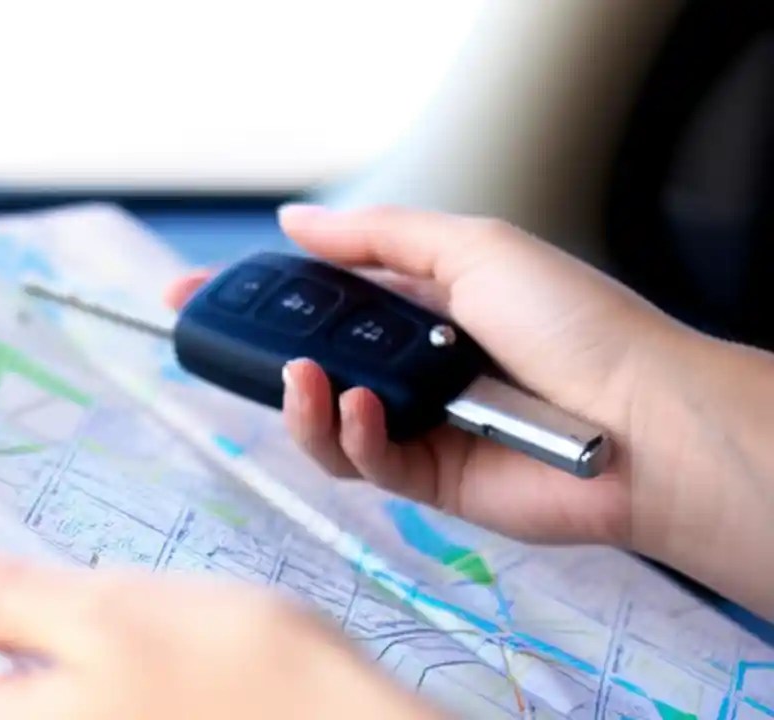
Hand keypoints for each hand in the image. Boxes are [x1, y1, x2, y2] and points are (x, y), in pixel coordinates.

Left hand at [0, 544, 445, 719]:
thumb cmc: (237, 670)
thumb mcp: (109, 610)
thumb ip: (3, 597)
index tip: (8, 574)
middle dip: (23, 634)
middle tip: (101, 603)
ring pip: (48, 703)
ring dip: (74, 660)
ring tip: (148, 634)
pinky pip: (97, 715)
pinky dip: (113, 686)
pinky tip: (171, 671)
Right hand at [166, 205, 773, 618]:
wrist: (640, 420)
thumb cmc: (572, 324)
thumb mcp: (471, 247)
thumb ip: (376, 238)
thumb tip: (294, 223)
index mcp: (421, 305)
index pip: (319, 297)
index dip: (256, 296)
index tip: (194, 292)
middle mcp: (411, 366)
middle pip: (308, 360)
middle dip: (251, 350)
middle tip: (199, 334)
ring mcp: (416, 424)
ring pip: (323, 419)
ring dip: (301, 400)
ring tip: (303, 377)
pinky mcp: (427, 479)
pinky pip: (365, 460)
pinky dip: (354, 436)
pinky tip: (367, 410)